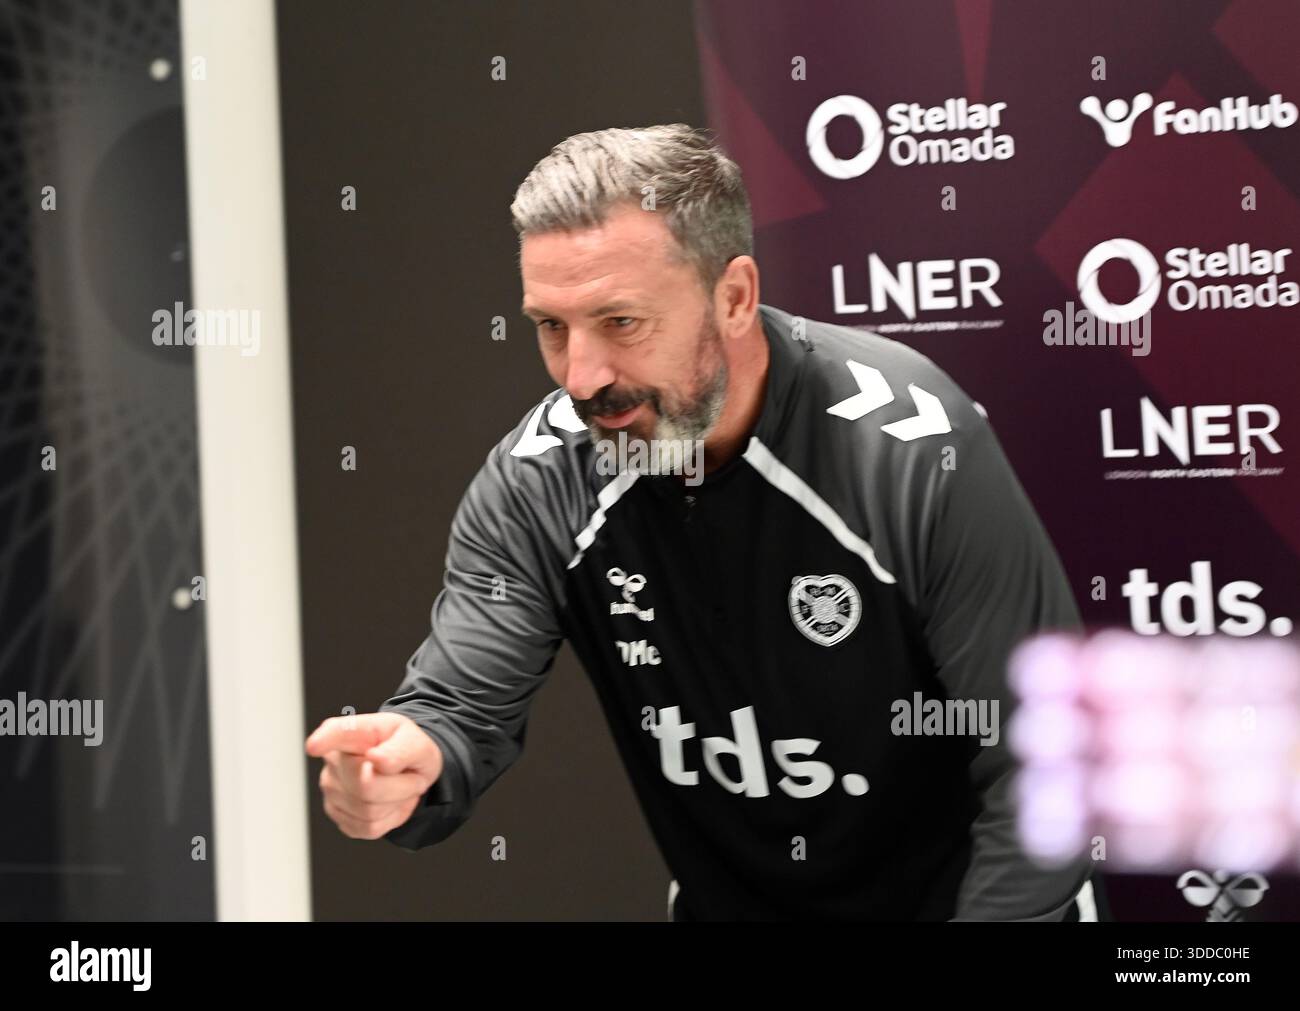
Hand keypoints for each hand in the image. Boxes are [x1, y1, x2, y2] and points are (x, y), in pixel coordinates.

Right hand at [305, 711, 444, 839]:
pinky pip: (369, 827)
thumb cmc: (406, 751)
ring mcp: (331, 788)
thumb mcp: (417, 743)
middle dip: (400, 787)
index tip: (315, 746)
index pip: (335, 733)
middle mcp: (335, 759)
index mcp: (355, 733)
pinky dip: (389, 819)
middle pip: (366, 786)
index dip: (324, 740)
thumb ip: (400, 750)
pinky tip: (388, 801)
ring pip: (370, 812)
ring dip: (396, 803)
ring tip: (398, 786)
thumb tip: (376, 759)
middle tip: (410, 775)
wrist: (407, 770)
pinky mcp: (336, 813)